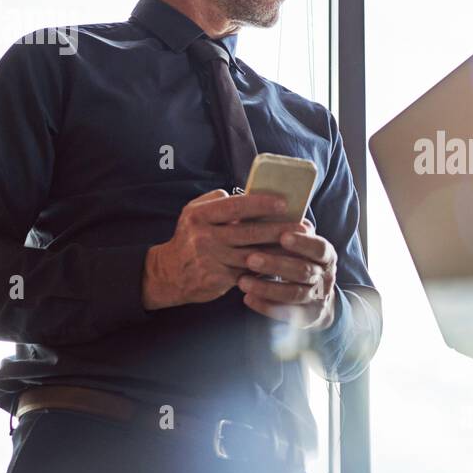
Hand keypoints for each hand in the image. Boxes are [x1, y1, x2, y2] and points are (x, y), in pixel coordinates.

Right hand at [141, 188, 290, 309]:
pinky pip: (250, 273)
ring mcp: (212, 260)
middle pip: (249, 232)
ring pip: (254, 255)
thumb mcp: (192, 213)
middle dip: (279, 229)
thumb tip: (245, 193)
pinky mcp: (218, 280)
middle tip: (304, 226)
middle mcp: (205, 238)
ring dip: (280, 251)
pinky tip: (286, 265)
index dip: (260, 204)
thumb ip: (216, 200)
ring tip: (301, 246)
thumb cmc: (189, 238)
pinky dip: (268, 269)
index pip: (235, 206)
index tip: (284, 202)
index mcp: (200, 216)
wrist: (168, 274)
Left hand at [236, 217, 338, 328]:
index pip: (318, 248)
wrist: (317, 297)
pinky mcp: (306, 317)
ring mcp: (317, 299)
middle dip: (277, 265)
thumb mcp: (300, 245)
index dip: (303, 243)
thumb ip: (286, 230)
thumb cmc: (299, 260)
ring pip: (293, 294)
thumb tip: (262, 208)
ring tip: (242, 281)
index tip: (283, 236)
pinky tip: (248, 299)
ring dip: (267, 288)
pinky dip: (266, 307)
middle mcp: (325, 277)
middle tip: (251, 259)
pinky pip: (285, 314)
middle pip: (303, 271)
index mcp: (326, 255)